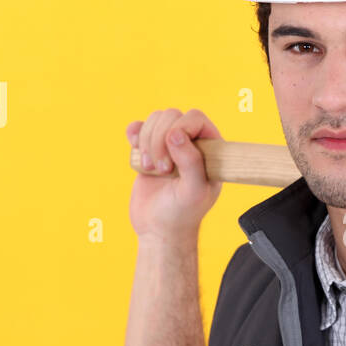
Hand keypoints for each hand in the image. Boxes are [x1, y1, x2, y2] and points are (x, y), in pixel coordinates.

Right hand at [127, 108, 222, 241]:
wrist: (159, 229)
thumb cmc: (183, 214)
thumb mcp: (193, 192)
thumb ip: (191, 162)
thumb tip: (176, 133)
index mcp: (211, 148)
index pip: (196, 118)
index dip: (181, 129)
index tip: (172, 159)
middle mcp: (192, 142)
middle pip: (172, 116)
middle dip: (160, 140)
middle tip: (163, 171)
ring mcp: (169, 143)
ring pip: (155, 119)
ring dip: (147, 142)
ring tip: (151, 169)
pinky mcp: (149, 148)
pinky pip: (139, 127)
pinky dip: (134, 134)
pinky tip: (137, 153)